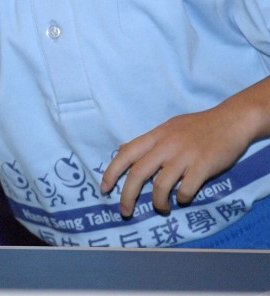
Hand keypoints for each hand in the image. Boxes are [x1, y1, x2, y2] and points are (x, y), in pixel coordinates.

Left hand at [100, 106, 251, 216]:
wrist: (230, 120)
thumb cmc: (197, 126)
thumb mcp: (167, 128)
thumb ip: (146, 141)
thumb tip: (122, 148)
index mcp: (155, 136)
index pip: (127, 154)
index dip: (112, 171)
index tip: (104, 188)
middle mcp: (166, 145)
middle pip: (138, 173)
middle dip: (127, 195)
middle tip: (125, 212)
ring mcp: (184, 156)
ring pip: (161, 185)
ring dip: (158, 202)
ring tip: (162, 208)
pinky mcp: (203, 166)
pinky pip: (186, 190)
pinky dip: (182, 199)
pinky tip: (184, 199)